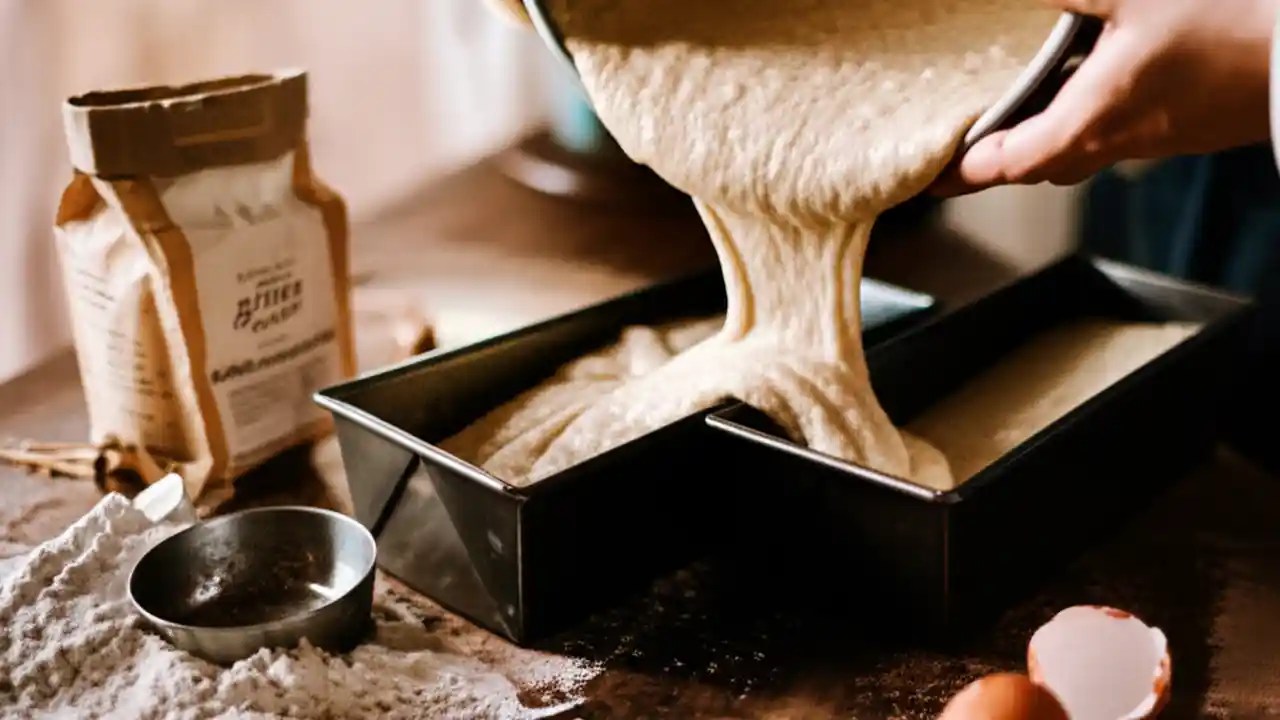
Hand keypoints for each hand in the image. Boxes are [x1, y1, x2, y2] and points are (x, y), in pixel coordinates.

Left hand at [931, 0, 1278, 196]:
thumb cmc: (1230, 21)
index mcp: (1090, 121)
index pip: (1006, 166)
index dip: (963, 174)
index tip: (932, 177)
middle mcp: (1118, 143)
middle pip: (1037, 169)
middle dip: (997, 162)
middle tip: (962, 154)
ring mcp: (1155, 141)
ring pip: (1078, 154)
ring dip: (1039, 143)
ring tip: (1013, 119)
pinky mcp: (1185, 129)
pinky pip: (1117, 137)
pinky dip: (1084, 123)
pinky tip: (1087, 85)